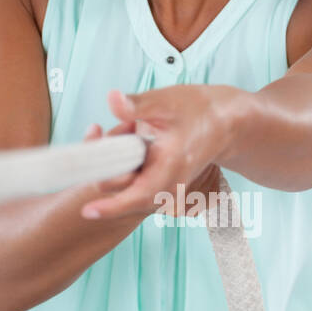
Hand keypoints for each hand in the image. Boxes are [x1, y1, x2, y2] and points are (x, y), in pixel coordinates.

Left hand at [79, 85, 234, 221]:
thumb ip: (136, 104)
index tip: (86, 211)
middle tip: (100, 132)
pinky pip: (135, 182)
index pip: (136, 197)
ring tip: (128, 128)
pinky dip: (125, 162)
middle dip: (105, 166)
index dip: (110, 207)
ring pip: (127, 186)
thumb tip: (111, 99)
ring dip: (117, 161)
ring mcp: (167, 189)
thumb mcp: (165, 101)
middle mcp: (169, 186)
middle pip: (123, 191)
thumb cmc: (198, 110)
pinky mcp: (162, 186)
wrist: (225, 123)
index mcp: (170, 169)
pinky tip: (133, 134)